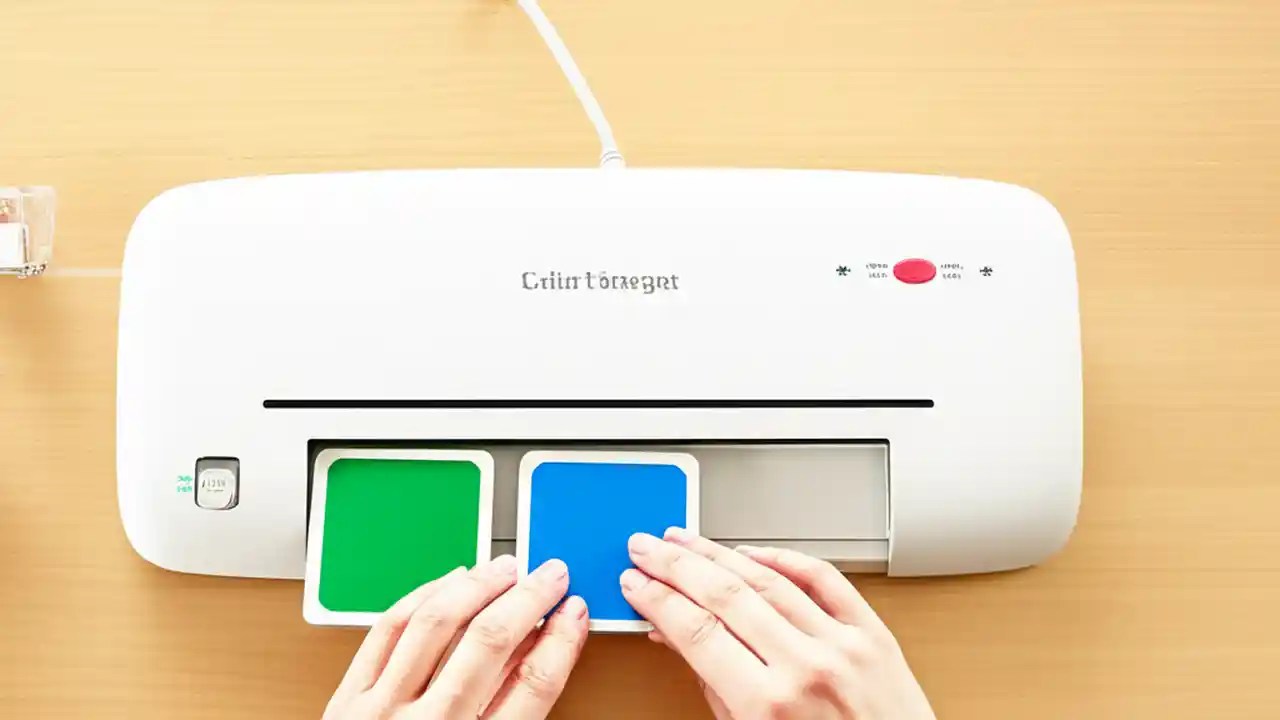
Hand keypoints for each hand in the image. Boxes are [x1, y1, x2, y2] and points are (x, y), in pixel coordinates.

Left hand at [324, 555, 587, 719]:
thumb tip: (539, 651)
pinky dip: (421, 596)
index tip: (575, 613)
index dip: (562, 640)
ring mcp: (380, 712)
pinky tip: (449, 581)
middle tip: (551, 575)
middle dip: (529, 598)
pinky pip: (387, 629)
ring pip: (435, 621)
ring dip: (477, 585)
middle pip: (489, 641)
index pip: (532, 685)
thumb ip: (511, 713)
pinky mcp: (344, 701)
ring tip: (504, 568)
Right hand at [621, 530, 935, 719]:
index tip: (635, 583)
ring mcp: (843, 646)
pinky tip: (752, 550)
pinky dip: (784, 557)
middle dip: (675, 564)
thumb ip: (712, 689)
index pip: (695, 629)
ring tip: (686, 540)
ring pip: (768, 577)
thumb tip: (676, 637)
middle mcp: (807, 668)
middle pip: (724, 594)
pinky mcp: (874, 634)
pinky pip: (824, 578)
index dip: (657, 599)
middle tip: (646, 547)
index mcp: (770, 705)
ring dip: (718, 552)